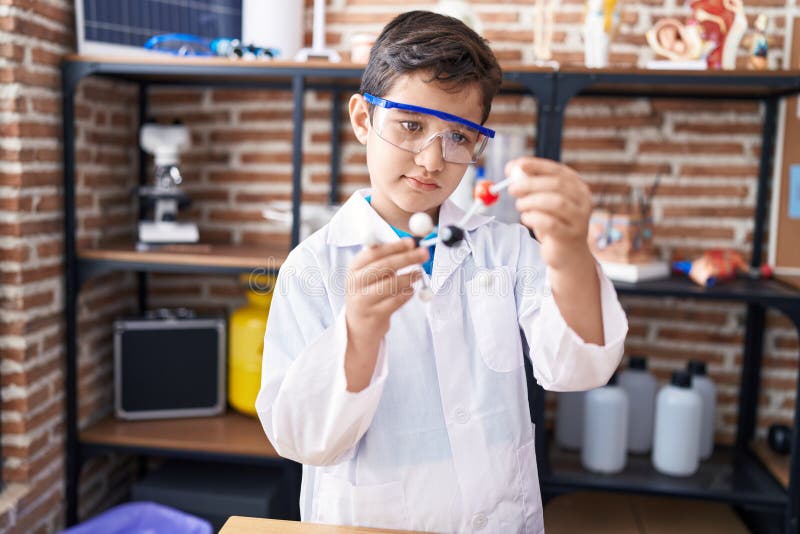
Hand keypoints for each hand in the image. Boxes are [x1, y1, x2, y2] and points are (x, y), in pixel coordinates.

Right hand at [344, 238, 426, 390]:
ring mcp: (363, 300)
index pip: (374, 253)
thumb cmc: (370, 293)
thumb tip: (411, 245)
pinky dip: (407, 293)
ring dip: (409, 277)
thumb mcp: (370, 275)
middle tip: (424, 253)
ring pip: (391, 284)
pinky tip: (410, 290)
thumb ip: (386, 259)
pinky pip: (396, 301)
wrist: (359, 325)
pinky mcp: (374, 315)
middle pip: (383, 266)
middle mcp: (355, 283)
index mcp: (354, 268)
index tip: (411, 242)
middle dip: (407, 258)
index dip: (394, 246)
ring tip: (419, 274)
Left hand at [506, 157, 593, 270]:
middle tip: (512, 189)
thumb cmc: (554, 223)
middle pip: (557, 185)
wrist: (568, 254)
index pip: (557, 170)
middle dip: (530, 184)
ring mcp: (579, 219)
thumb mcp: (543, 202)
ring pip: (556, 202)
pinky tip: (526, 218)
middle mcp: (583, 200)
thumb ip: (531, 185)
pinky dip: (534, 218)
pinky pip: (550, 223)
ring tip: (520, 206)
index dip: (536, 166)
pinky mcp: (570, 236)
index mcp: (577, 186)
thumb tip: (512, 169)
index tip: (517, 165)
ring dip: (531, 201)